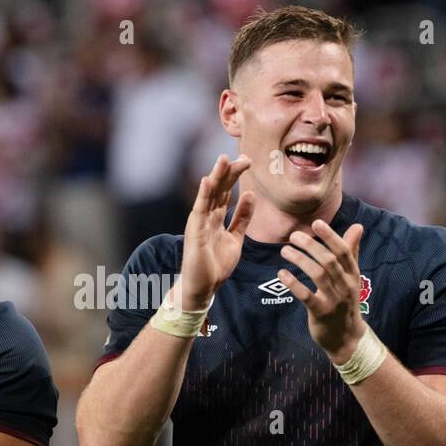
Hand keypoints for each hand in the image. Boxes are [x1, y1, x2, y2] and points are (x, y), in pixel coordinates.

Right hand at [175, 153, 255, 307]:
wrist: (204, 288)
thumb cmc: (216, 265)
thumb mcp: (236, 238)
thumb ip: (242, 217)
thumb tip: (251, 194)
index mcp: (215, 217)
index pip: (226, 191)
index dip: (235, 175)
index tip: (247, 161)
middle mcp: (206, 216)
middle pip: (219, 188)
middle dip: (230, 172)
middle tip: (244, 157)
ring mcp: (199, 222)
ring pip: (208, 195)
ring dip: (216, 176)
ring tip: (224, 159)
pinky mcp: (195, 232)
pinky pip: (200, 210)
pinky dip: (203, 195)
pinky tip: (208, 180)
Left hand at [277, 220, 367, 364]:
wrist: (346, 337)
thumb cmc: (345, 302)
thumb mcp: (352, 277)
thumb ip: (352, 251)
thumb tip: (358, 226)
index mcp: (353, 274)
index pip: (343, 251)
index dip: (330, 236)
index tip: (316, 223)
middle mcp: (346, 285)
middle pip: (329, 260)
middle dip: (310, 245)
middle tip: (293, 236)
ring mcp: (334, 300)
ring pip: (317, 274)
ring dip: (299, 260)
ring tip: (285, 251)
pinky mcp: (321, 313)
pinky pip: (306, 295)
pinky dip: (293, 283)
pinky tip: (281, 273)